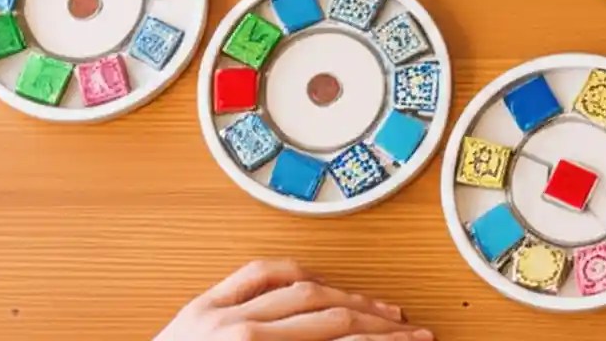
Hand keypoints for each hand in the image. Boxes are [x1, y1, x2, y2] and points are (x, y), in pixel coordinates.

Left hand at [155, 260, 432, 340]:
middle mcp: (238, 333)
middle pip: (329, 315)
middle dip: (376, 322)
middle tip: (406, 329)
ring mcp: (217, 314)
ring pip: (301, 287)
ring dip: (346, 296)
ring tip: (375, 307)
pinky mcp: (199, 306)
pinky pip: (255, 273)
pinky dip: (291, 272)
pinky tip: (315, 279)